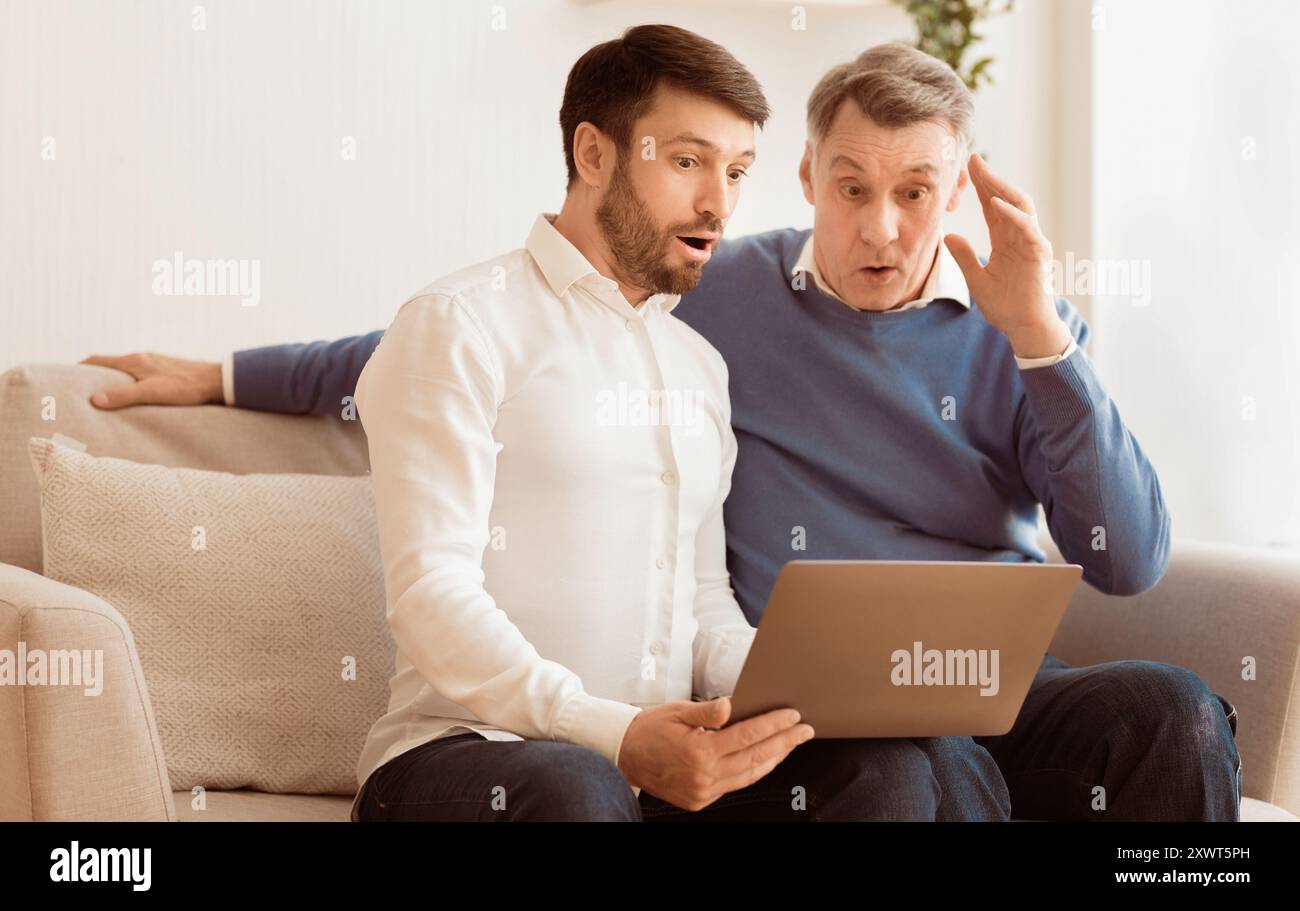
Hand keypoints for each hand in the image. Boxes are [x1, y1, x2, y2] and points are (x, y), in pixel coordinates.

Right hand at [81, 352, 223, 409]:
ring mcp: (154, 363)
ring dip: (113, 379)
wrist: (217, 382)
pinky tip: (134, 395)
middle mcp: (142, 358)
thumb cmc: (186, 387)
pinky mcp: (166, 371)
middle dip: (94, 375)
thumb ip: (124, 395)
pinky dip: (129, 382)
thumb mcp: (152, 393)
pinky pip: (140, 374)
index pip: (98, 360)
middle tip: (81, 390)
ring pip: (125, 369)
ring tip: (105, 396)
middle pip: (110, 364)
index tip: (66, 379)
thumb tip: (94, 399)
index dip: (79, 369)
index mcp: (134, 360)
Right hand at [616, 696, 813, 811]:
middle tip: (805, 730)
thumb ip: (707, 710)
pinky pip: (735, 784)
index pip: (747, 736)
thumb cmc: (650, 729)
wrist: (624, 755)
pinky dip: (753, 770)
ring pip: (749, 775)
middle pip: (756, 758)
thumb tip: (731, 705)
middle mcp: (704, 777)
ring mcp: (703, 792)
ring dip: (774, 758)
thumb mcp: (677, 712)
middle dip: (784, 742)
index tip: (792, 715)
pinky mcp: (700, 800)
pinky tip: (764, 758)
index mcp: (699, 752)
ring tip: (791, 743)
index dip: (773, 725)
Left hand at [944, 153, 1071, 358]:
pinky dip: (1011, 213)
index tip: (966, 170)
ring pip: (1020, 205)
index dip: (982, 188)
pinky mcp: (1038, 252)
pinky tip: (995, 203)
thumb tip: (948, 236)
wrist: (1024, 327)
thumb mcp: (976, 279)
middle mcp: (1020, 236)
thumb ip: (964, 257)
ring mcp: (1032, 242)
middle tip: (973, 160)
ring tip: (983, 173)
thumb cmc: (1005, 306)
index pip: (993, 207)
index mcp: (1006, 240)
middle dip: (990, 179)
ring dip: (1001, 188)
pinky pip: (1026, 226)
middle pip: (1006, 199)